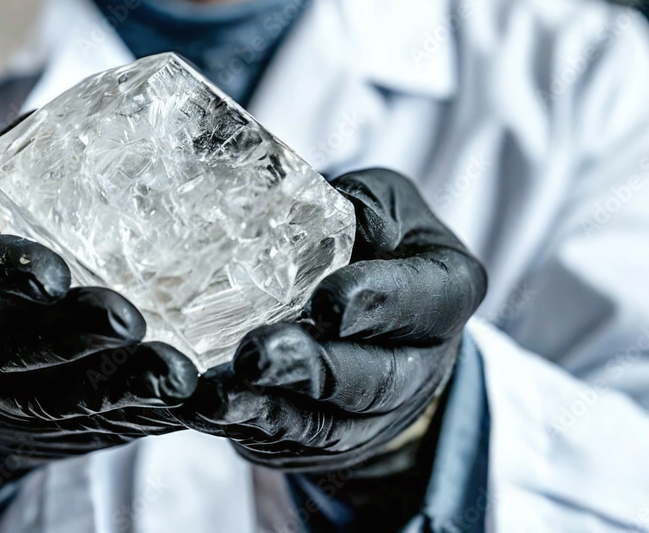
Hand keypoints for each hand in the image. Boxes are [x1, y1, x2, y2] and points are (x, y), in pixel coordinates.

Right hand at [0, 121, 197, 503]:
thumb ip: (32, 150)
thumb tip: (114, 97)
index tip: (49, 272)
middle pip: (7, 350)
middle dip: (69, 338)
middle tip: (128, 321)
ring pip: (54, 402)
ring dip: (116, 392)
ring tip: (176, 377)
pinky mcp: (44, 428)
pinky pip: (93, 430)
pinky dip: (143, 419)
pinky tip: (193, 401)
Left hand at [181, 168, 486, 472]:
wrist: (377, 313)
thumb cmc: (378, 241)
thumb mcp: (387, 203)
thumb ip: (364, 203)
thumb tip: (321, 212)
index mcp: (447, 290)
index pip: (422, 302)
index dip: (375, 304)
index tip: (326, 302)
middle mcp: (422, 364)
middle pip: (371, 380)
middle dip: (309, 371)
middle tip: (255, 355)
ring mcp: (376, 415)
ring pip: (324, 425)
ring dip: (264, 412)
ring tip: (213, 395)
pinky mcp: (327, 443)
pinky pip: (288, 445)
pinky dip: (242, 431)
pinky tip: (201, 410)